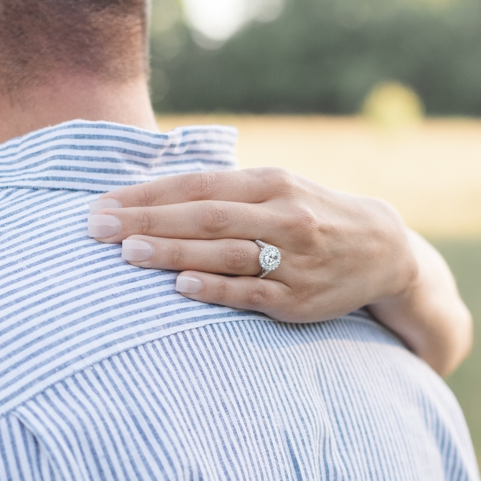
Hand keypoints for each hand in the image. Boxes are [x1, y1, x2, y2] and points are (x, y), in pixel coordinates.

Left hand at [85, 168, 415, 323]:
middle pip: (204, 216)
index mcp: (269, 183)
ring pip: (224, 252)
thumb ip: (218, 191)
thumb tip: (143, 194)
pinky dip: (215, 288)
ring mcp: (291, 258)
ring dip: (174, 253)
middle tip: (96, 227)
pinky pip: (251, 292)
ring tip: (128, 253)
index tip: (100, 204)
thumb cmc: (306, 216)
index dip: (146, 195)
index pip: (196, 185)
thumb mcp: (272, 190)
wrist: (384, 251)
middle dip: (146, 221)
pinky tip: (182, 287)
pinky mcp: (297, 297)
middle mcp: (280, 216)